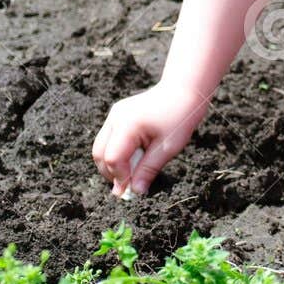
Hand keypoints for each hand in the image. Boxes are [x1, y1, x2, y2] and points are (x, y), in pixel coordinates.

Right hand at [92, 83, 206, 196]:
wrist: (183, 90)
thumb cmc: (180, 117)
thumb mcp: (168, 148)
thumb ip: (148, 170)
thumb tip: (135, 192)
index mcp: (127, 124)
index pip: (113, 158)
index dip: (120, 177)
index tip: (131, 190)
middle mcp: (115, 118)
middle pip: (99, 154)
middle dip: (111, 173)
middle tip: (128, 186)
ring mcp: (114, 115)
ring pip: (100, 147)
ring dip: (113, 164)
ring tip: (133, 172)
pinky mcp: (117, 115)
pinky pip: (109, 139)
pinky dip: (117, 153)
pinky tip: (135, 158)